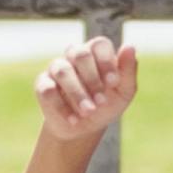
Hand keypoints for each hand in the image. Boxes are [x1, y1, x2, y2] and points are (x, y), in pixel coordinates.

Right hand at [36, 34, 137, 153]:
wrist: (85, 128)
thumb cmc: (107, 104)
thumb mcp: (124, 91)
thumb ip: (128, 70)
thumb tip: (130, 46)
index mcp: (96, 52)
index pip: (99, 44)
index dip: (106, 62)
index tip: (113, 83)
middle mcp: (74, 55)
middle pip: (80, 54)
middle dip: (92, 79)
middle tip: (101, 101)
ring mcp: (57, 68)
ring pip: (62, 71)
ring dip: (77, 93)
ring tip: (89, 111)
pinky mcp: (42, 85)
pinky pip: (48, 90)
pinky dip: (62, 107)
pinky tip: (73, 120)